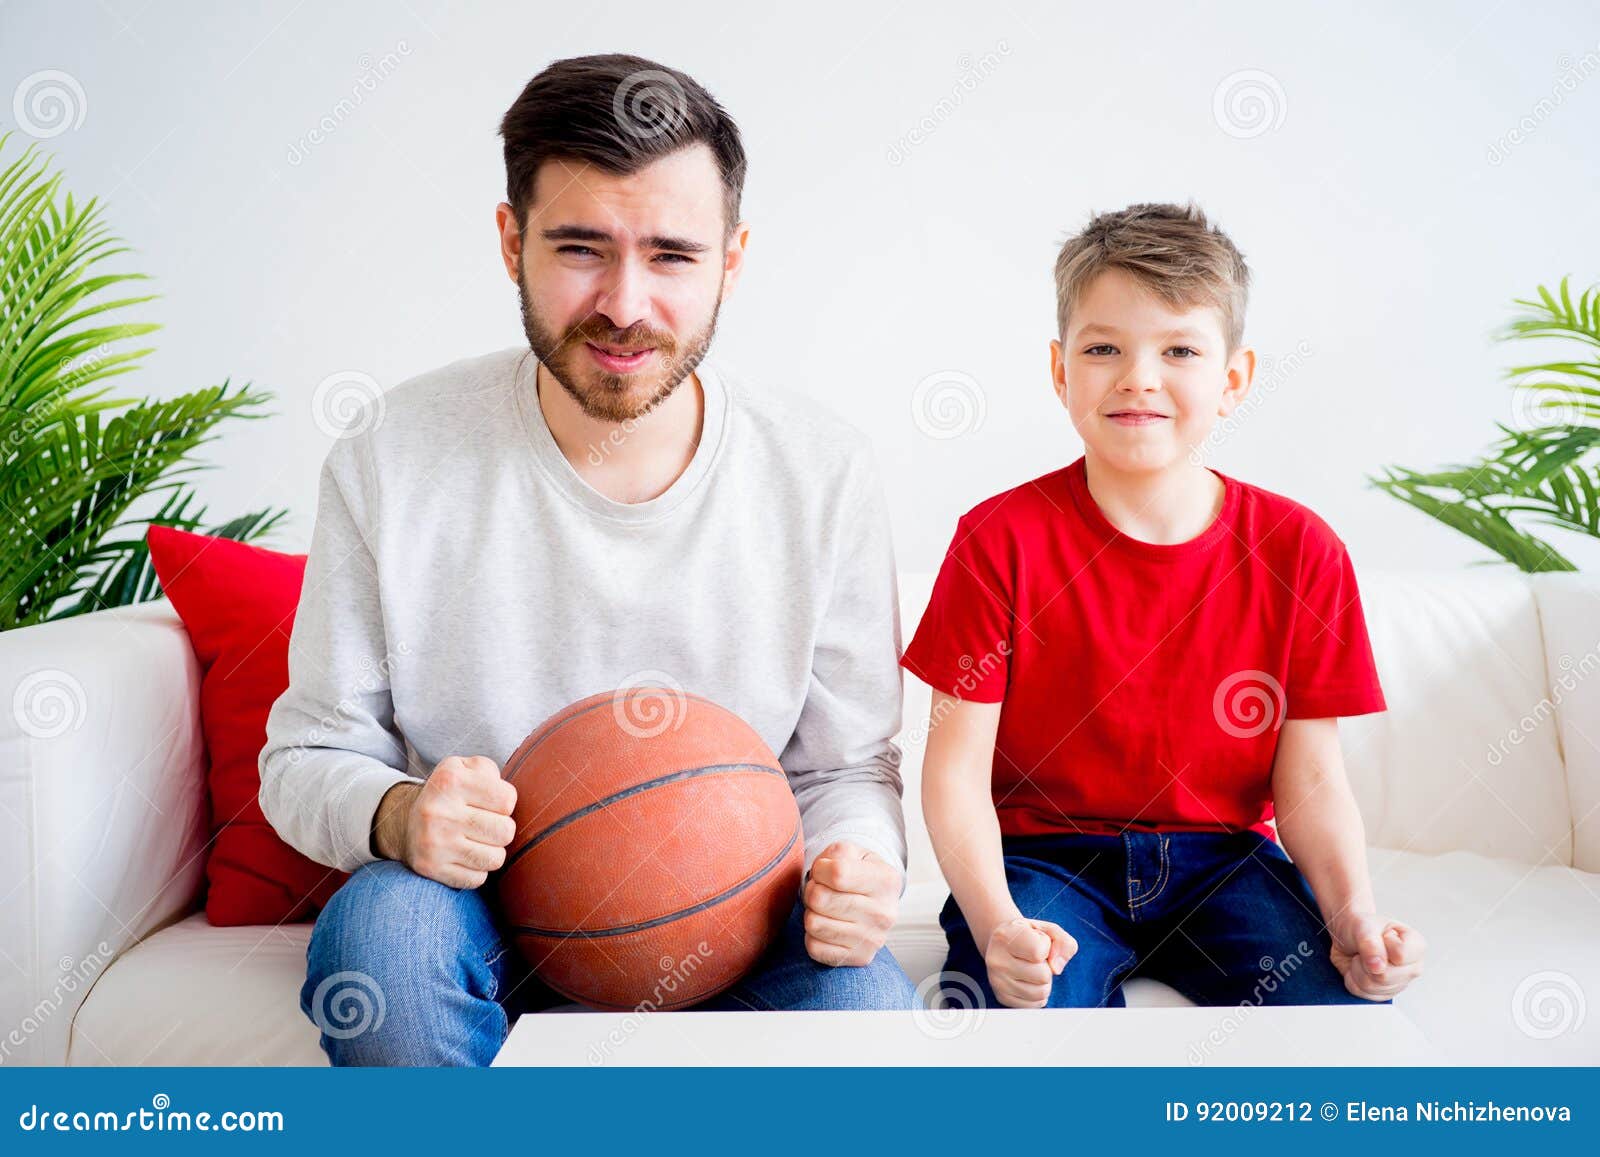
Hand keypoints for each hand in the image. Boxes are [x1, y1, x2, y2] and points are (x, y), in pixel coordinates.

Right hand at [374, 755, 517, 888]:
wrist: (404, 821)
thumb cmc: (449, 793)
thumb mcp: (465, 768)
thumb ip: (490, 772)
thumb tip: (507, 799)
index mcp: (451, 780)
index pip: (507, 800)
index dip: (505, 803)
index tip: (490, 803)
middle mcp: (439, 811)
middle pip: (506, 832)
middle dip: (502, 829)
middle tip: (487, 825)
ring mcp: (434, 842)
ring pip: (495, 859)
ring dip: (492, 851)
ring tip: (478, 841)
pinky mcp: (430, 868)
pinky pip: (477, 879)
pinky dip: (477, 870)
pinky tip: (464, 856)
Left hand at [801, 841, 901, 965]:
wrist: (875, 900)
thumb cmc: (857, 872)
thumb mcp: (852, 852)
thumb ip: (835, 854)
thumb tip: (819, 873)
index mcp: (886, 881)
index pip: (837, 874)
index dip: (820, 869)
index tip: (824, 870)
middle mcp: (884, 914)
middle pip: (820, 899)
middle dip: (812, 890)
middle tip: (822, 890)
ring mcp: (873, 940)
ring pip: (814, 924)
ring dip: (812, 912)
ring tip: (826, 907)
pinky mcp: (860, 959)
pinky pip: (814, 948)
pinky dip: (813, 935)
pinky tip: (828, 925)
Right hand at [984, 916, 1075, 1007]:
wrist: (1004, 943)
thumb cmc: (1029, 935)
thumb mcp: (1049, 930)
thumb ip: (1063, 943)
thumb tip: (1056, 969)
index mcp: (1004, 936)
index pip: (1038, 952)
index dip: (1046, 947)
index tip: (1036, 940)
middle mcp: (996, 960)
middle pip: (1043, 976)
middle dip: (1047, 967)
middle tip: (1035, 958)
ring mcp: (997, 981)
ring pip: (1040, 993)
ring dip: (1044, 982)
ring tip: (1032, 969)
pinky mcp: (1002, 997)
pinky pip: (1035, 1004)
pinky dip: (1038, 994)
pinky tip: (1028, 980)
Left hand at [1328, 911, 1424, 1000]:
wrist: (1345, 936)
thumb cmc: (1359, 927)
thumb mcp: (1363, 926)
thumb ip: (1371, 944)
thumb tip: (1378, 967)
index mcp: (1415, 946)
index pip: (1400, 956)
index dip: (1382, 947)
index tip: (1380, 937)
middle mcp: (1411, 967)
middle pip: (1385, 976)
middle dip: (1366, 962)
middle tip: (1366, 949)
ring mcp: (1399, 983)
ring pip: (1372, 986)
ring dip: (1357, 970)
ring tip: (1361, 958)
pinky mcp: (1384, 994)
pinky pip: (1363, 994)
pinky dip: (1353, 980)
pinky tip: (1357, 968)